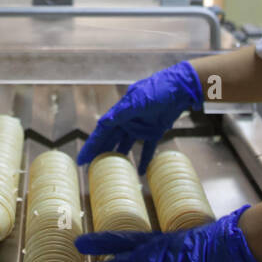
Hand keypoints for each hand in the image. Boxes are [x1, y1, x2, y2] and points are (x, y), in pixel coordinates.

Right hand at [78, 61, 202, 172]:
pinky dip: (145, 160)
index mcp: (120, 113)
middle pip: (111, 140)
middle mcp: (128, 121)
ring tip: (112, 171)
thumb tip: (103, 122)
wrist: (179, 88)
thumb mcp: (138, 100)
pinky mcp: (155, 131)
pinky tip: (141, 172)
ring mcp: (141, 127)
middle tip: (92, 169)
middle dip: (101, 153)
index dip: (92, 146)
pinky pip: (148, 149)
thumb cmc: (157, 90)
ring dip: (120, 157)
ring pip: (126, 145)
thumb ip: (122, 112)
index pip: (102, 133)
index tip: (82, 159)